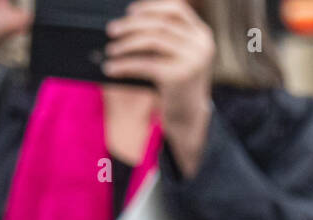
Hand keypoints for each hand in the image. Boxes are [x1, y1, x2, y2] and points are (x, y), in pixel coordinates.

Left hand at [103, 0, 215, 175]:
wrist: (189, 115)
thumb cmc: (177, 82)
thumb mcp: (177, 55)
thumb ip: (165, 36)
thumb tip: (127, 21)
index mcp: (202, 35)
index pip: (177, 9)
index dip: (151, 7)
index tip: (130, 12)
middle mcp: (201, 45)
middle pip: (159, 24)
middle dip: (131, 25)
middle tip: (111, 30)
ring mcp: (193, 60)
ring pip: (151, 40)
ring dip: (126, 44)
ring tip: (110, 50)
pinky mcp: (179, 77)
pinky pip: (145, 64)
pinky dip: (124, 65)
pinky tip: (111, 68)